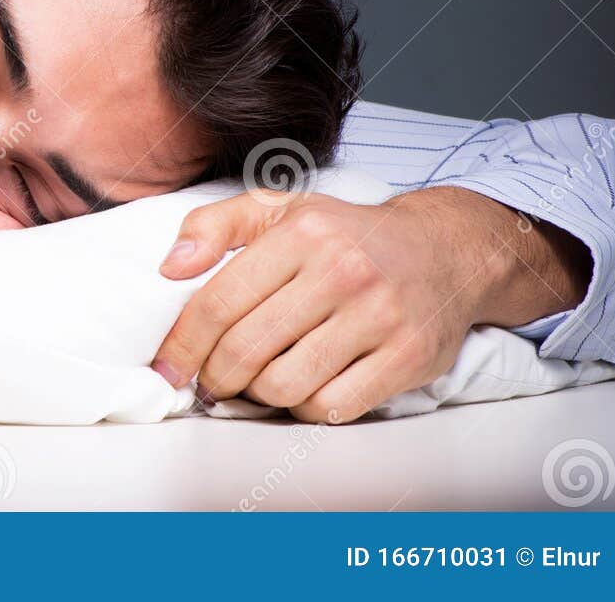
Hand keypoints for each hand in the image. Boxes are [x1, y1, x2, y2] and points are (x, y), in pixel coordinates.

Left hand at [149, 185, 589, 422]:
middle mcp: (342, 271)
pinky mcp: (410, 356)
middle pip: (247, 350)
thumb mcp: (279, 208)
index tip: (167, 368)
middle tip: (212, 380)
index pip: (219, 302)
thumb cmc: (346, 233)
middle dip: (216, 376)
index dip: (183, 344)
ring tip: (259, 378)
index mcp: (300, 233)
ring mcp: (380, 316)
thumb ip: (214, 225)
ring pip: (286, 385)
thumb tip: (170, 267)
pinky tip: (304, 386)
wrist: (447, 250)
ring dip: (260, 393)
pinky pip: (333, 406)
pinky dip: (306, 406)